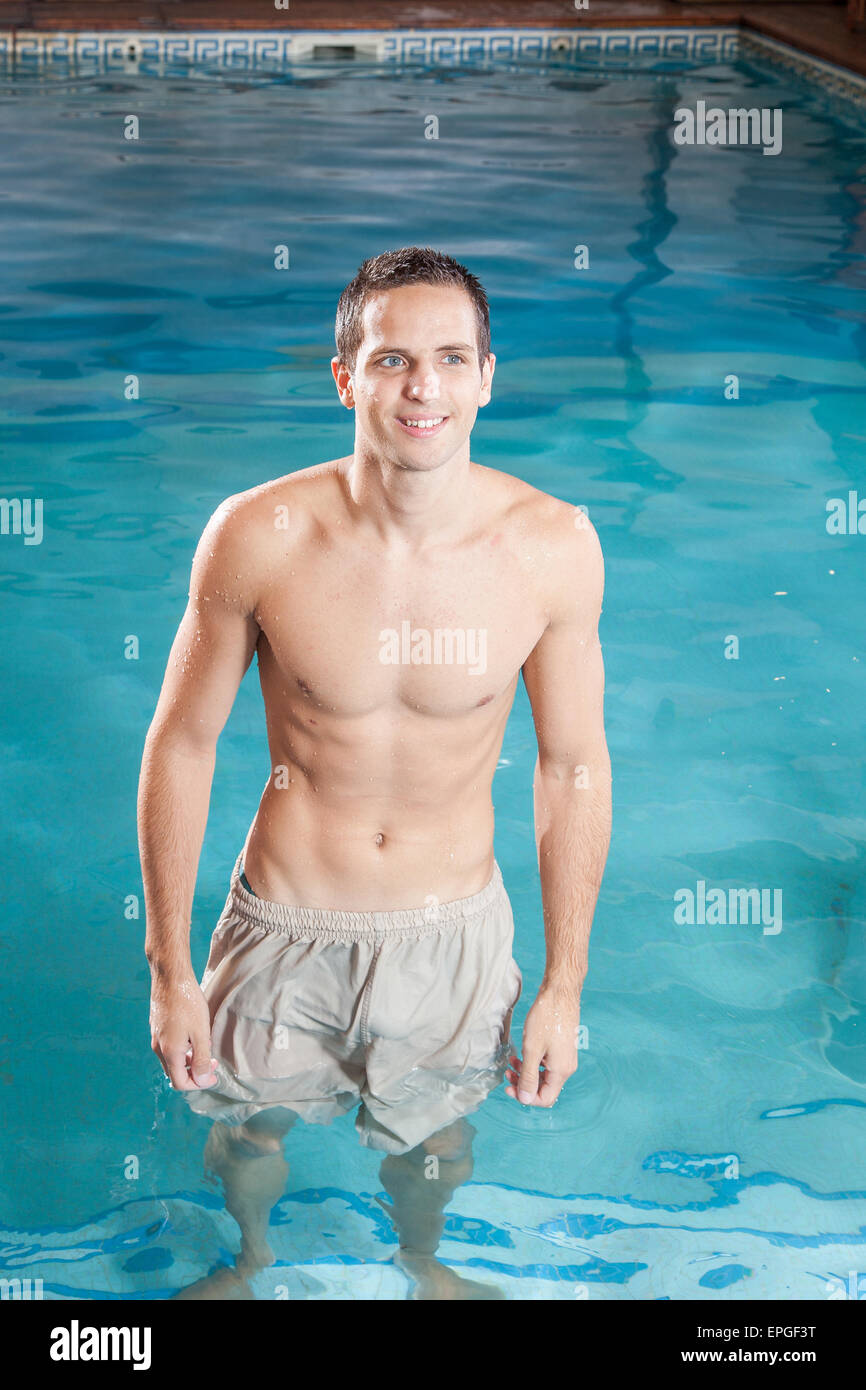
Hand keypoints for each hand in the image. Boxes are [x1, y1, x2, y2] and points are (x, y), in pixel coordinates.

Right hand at [149, 971, 217, 1091]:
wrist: (170, 977)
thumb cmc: (187, 1003)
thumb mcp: (201, 1032)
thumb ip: (202, 1059)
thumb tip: (201, 1081)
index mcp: (169, 1052)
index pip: (180, 1083)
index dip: (198, 1083)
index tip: (213, 1075)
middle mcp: (158, 1048)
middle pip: (175, 1073)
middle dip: (195, 1072)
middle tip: (212, 1061)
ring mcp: (156, 1037)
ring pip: (172, 1060)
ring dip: (190, 1060)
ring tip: (206, 1046)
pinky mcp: (157, 1028)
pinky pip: (169, 1048)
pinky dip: (183, 1049)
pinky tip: (195, 1035)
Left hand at [505, 987, 579, 1107]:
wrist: (559, 994)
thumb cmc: (546, 1019)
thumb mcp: (532, 1050)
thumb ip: (529, 1077)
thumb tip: (525, 1099)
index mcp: (561, 1071)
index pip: (545, 1098)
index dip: (526, 1097)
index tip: (509, 1088)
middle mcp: (566, 1067)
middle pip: (544, 1087)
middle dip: (524, 1083)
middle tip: (507, 1073)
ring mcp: (565, 1057)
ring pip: (544, 1075)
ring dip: (527, 1071)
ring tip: (511, 1061)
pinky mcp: (562, 1048)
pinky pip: (547, 1063)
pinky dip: (533, 1062)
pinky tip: (522, 1053)